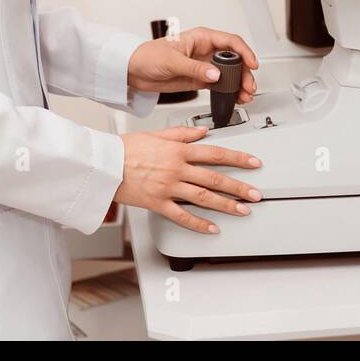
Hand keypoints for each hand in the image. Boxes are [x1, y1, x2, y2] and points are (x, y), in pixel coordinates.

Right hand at [116, 125, 262, 232]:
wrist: (103, 164)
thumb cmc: (126, 148)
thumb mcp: (157, 134)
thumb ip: (182, 133)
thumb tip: (203, 132)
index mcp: (178, 150)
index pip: (215, 154)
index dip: (238, 159)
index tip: (254, 163)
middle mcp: (176, 169)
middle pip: (214, 178)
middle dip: (239, 187)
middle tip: (256, 194)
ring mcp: (168, 187)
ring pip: (203, 197)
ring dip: (226, 205)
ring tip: (243, 210)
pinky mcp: (157, 203)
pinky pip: (182, 216)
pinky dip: (199, 224)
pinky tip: (212, 228)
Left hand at [127, 26, 258, 103]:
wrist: (132, 71)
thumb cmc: (146, 56)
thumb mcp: (172, 61)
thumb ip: (195, 68)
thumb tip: (215, 73)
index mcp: (201, 38)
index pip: (230, 42)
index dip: (245, 52)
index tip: (252, 64)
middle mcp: (205, 51)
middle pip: (234, 59)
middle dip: (245, 73)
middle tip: (248, 86)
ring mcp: (203, 65)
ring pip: (229, 73)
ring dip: (239, 84)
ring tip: (245, 95)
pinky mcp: (199, 79)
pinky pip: (220, 84)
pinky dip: (229, 91)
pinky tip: (234, 97)